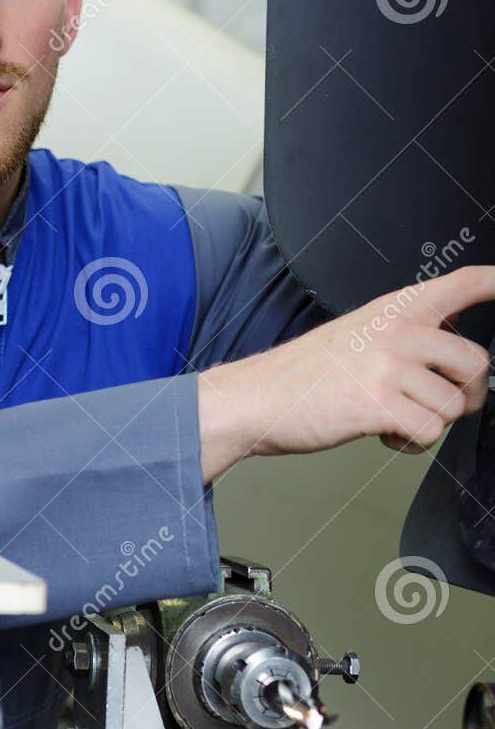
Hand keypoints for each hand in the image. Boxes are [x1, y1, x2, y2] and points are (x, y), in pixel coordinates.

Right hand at [197, 266, 493, 481]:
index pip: (462, 284)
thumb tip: (448, 350)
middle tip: (439, 402)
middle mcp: (396, 331)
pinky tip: (386, 435)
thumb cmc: (304, 374)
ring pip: (454, 405)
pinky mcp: (377, 404)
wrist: (256, 398)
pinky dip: (412, 445)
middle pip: (477, 362)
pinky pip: (429, 432)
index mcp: (394, 309)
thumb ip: (404, 333)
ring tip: (397, 420)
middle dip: (466, 394)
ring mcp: (388, 366)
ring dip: (431, 424)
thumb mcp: (357, 333)